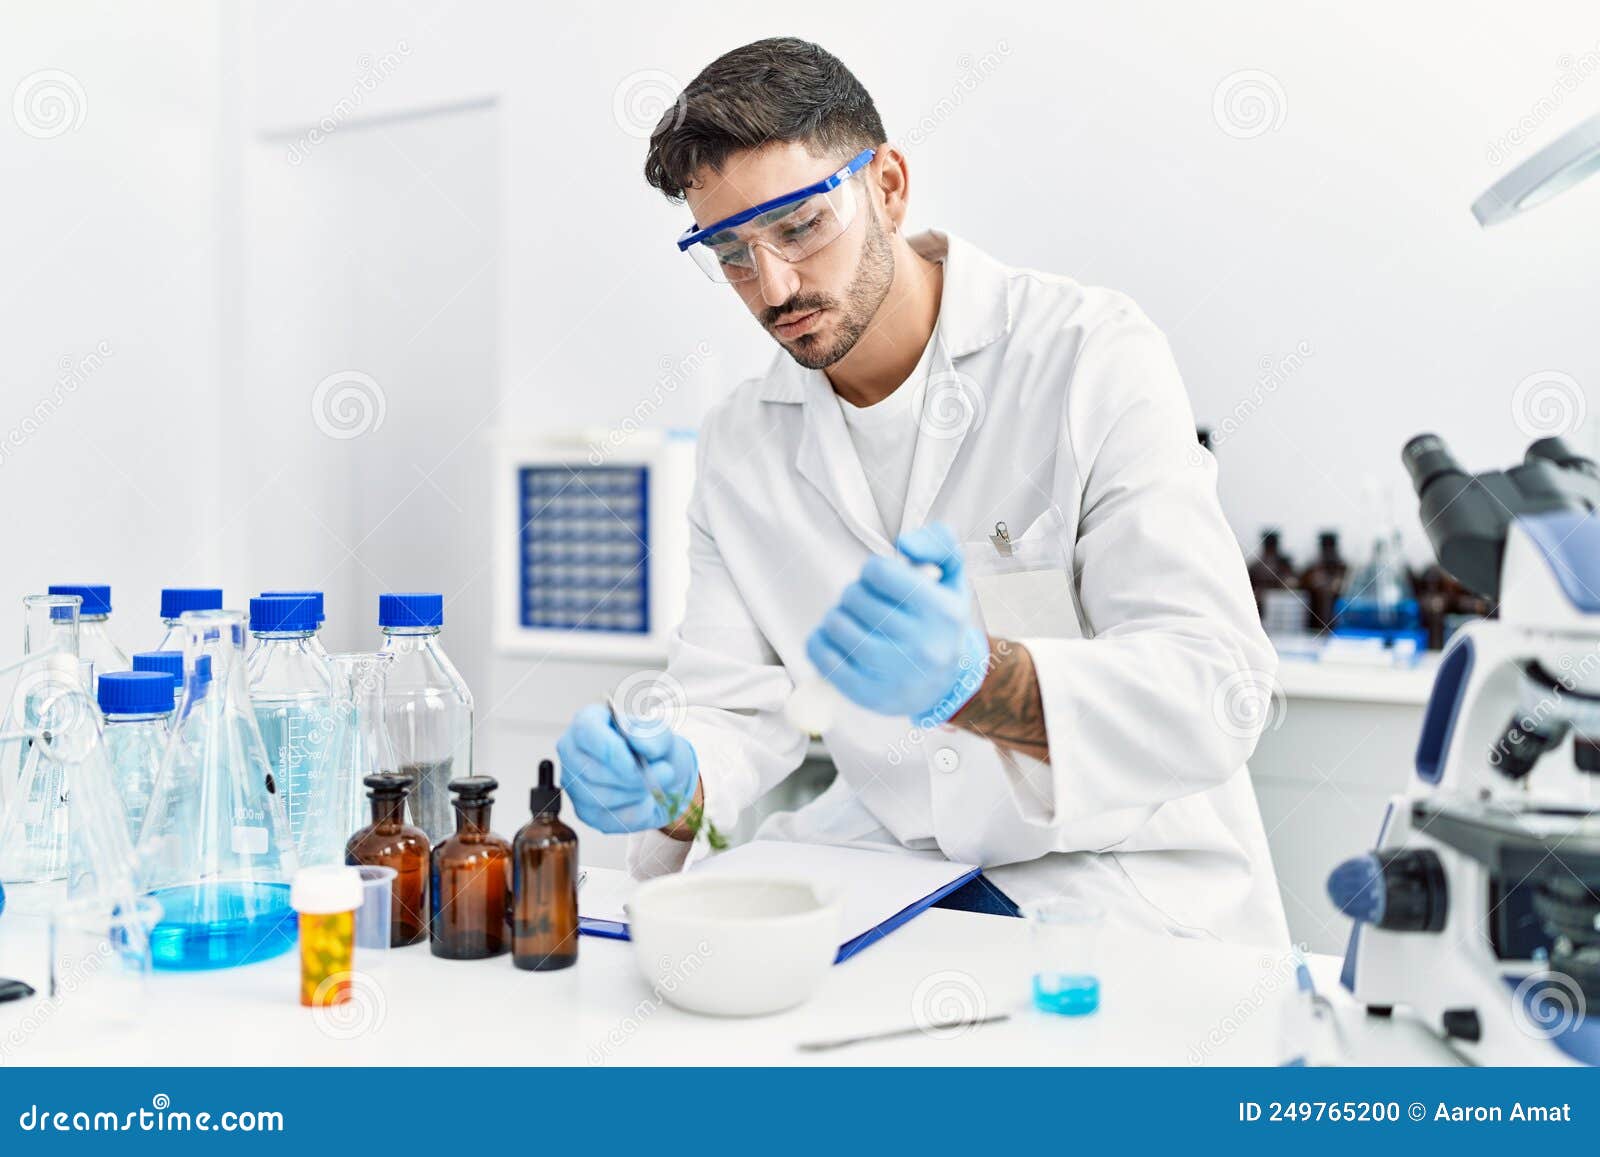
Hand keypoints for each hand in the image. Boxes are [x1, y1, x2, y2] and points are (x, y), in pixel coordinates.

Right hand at [556, 704, 698, 833]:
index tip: (635, 764)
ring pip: (600, 798)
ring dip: (636, 794)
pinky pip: (609, 819)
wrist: (658, 772)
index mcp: (587, 721)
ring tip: (655, 784)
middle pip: (591, 770)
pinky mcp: (585, 811)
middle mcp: (572, 751)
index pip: (586, 731)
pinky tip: (646, 800)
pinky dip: (636, 812)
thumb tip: (645, 748)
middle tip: (663, 773)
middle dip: (632, 778)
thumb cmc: (652, 747)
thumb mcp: (660, 733)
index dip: (611, 750)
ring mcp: (574, 783)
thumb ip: (654, 735)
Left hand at [804, 523, 990, 726]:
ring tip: (852, 621)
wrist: (947, 684)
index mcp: (941, 611)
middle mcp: (921, 644)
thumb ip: (939, 543)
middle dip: (854, 593)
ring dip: (837, 616)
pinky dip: (819, 641)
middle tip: (867, 604)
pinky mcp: (868, 695)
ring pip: (837, 625)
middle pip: (854, 596)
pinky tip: (832, 639)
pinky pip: (824, 658)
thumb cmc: (940, 621)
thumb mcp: (953, 577)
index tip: (882, 582)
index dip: (874, 570)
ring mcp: (894, 674)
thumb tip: (904, 544)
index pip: (878, 572)